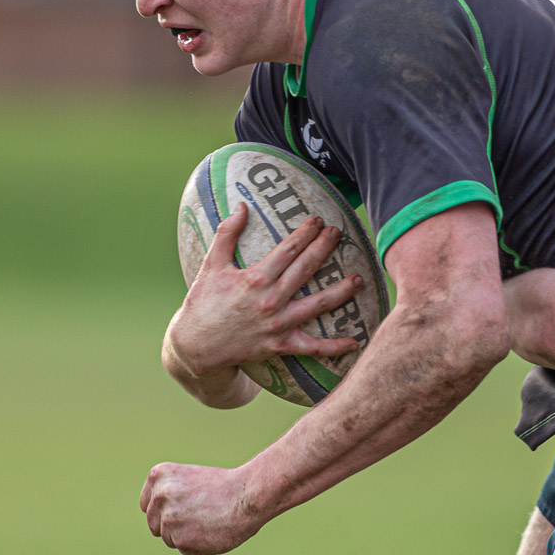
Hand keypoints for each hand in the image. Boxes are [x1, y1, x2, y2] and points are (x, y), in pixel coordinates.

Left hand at [140, 462, 264, 554]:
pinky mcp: (180, 539)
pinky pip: (185, 551)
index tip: (177, 514)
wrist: (246, 495)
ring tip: (210, 522)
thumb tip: (161, 523)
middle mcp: (159, 495)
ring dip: (188, 537)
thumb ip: (170, 496)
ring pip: (170, 540)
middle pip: (155, 525)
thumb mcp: (189, 480)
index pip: (147, 505)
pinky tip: (214, 532)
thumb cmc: (224, 487)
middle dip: (173, 527)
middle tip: (199, 518)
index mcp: (159, 475)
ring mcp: (168, 518)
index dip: (162, 512)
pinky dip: (199, 548)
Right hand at [167, 203, 363, 378]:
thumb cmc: (202, 303)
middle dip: (324, 248)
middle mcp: (271, 300)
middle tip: (338, 233)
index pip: (288, 250)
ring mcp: (278, 324)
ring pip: (317, 305)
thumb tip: (241, 206)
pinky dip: (333, 347)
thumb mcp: (211, 265)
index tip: (318, 220)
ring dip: (341, 292)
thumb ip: (227, 234)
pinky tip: (354, 342)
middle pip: (306, 269)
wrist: (196, 346)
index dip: (305, 233)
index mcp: (256, 278)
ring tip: (358, 279)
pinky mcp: (280, 345)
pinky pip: (312, 348)